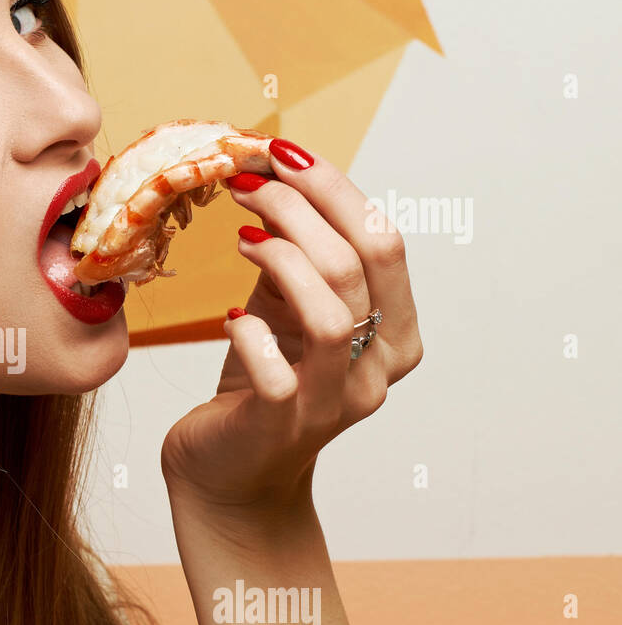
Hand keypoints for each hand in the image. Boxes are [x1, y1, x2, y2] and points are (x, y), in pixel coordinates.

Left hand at [160, 138, 424, 508]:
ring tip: (240, 234)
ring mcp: (334, 402)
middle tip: (246, 181)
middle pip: (359, 265)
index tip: (281, 152)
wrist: (230, 472)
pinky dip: (250, 333)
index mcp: (396, 332)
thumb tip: (273, 170)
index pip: (385, 241)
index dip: (335, 188)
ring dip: (282, 257)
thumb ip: (298, 252)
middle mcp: (378, 369)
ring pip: (331, 313)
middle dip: (299, 207)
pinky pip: (278, 372)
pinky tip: (228, 317)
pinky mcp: (284, 427)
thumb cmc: (261, 381)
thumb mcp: (287, 307)